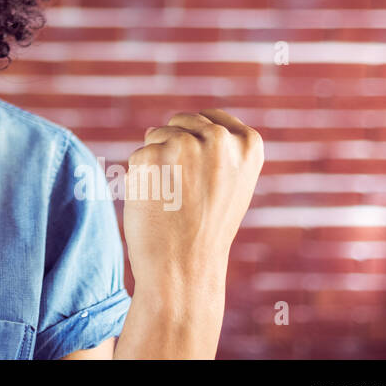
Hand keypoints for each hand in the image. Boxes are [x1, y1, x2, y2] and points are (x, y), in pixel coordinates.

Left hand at [122, 108, 263, 295]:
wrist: (184, 268)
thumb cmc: (205, 228)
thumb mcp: (231, 183)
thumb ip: (218, 150)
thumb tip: (176, 127)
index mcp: (248, 143)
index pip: (209, 118)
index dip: (198, 144)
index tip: (204, 178)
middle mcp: (220, 138)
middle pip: (180, 122)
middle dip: (174, 149)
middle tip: (185, 193)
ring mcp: (185, 144)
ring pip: (155, 136)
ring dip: (156, 162)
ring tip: (172, 198)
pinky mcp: (151, 155)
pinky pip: (137, 155)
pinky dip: (140, 176)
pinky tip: (155, 202)